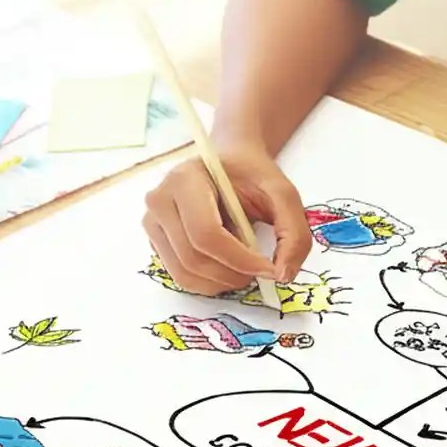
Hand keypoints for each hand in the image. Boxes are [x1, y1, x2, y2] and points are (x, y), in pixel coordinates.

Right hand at [142, 144, 310, 295]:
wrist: (230, 164)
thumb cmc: (252, 176)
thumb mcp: (283, 195)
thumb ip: (293, 234)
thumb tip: (283, 276)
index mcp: (186, 179)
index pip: (206, 234)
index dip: (240, 260)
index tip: (269, 269)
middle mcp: (160, 200)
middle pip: (193, 258)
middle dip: (232, 274)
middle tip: (260, 272)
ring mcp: (152, 222)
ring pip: (184, 273)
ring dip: (221, 282)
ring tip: (244, 267)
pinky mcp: (155, 240)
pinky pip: (180, 276)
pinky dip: (209, 282)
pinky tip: (227, 266)